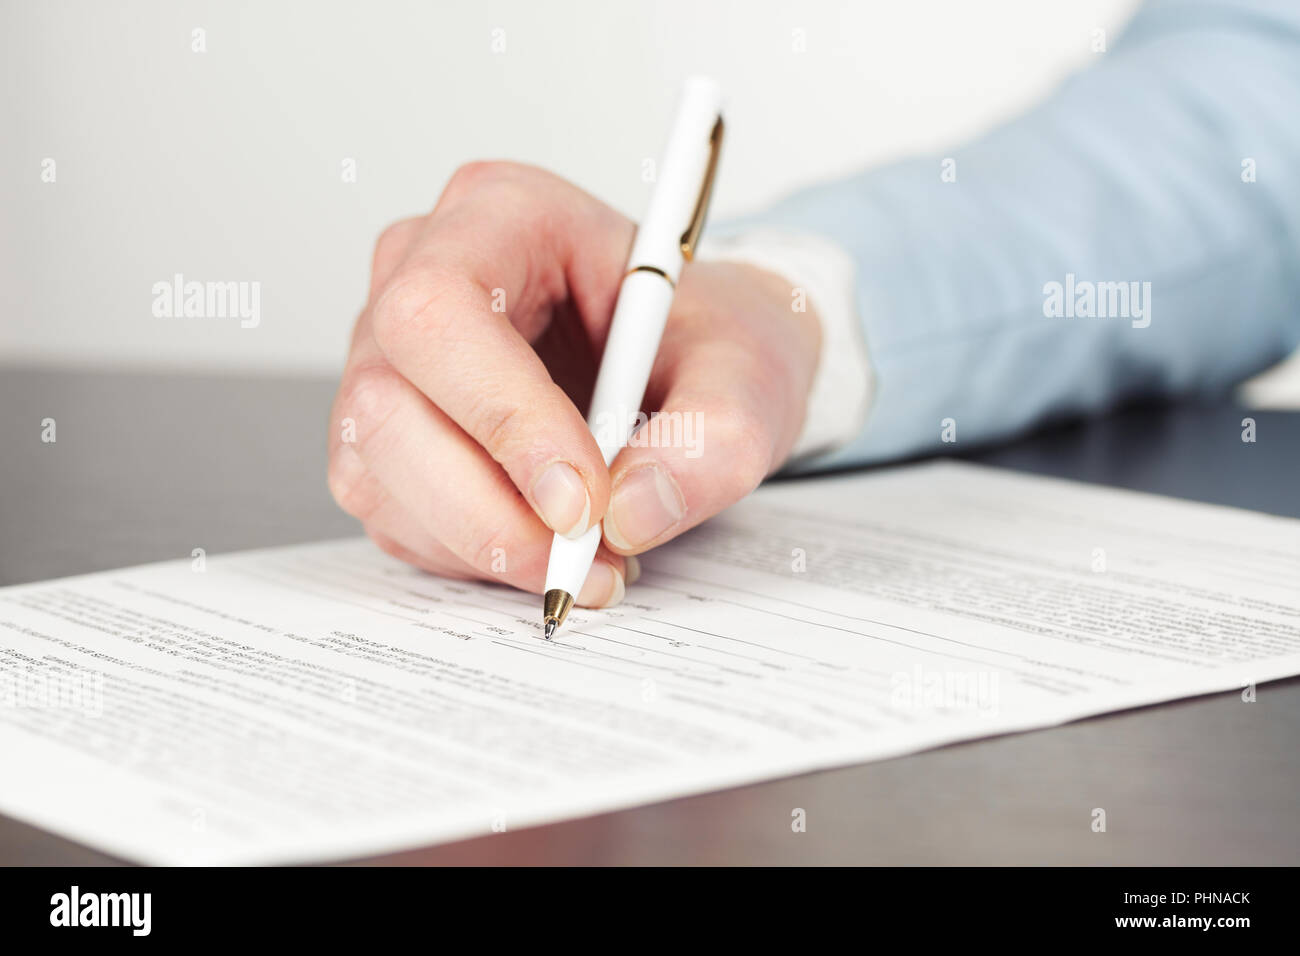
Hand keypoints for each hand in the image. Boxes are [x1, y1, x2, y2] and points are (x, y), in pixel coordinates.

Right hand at [328, 162, 819, 607]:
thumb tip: (633, 511)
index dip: (502, 415)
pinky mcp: (387, 435)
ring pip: (381, 475)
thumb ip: (714, 435)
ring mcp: (389, 358)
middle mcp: (418, 275)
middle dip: (490, 510)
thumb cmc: (707, 336)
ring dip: (486, 544)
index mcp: (501, 215)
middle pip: (388, 406)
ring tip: (591, 560)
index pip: (441, 310)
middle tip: (590, 558)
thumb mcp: (751, 371)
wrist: (691, 361)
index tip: (583, 502)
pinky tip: (546, 548)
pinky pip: (396, 517)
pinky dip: (474, 556)